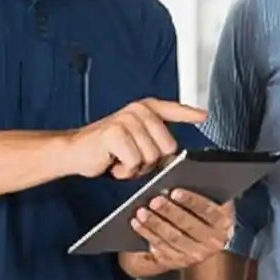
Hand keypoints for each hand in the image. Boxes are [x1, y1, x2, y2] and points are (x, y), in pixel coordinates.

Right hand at [64, 99, 206, 179]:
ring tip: (120, 159)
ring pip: (151, 157)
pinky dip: (125, 171)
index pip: (172, 109)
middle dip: (152, 161)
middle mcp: (138, 111)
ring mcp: (126, 120)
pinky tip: (113, 163)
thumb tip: (175, 155)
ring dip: (136, 168)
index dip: (189, 114)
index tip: (204, 116)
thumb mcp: (136, 141)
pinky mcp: (115, 133)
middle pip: (167, 146)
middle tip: (132, 158)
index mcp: (145, 109)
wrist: (76, 152)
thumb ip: (156, 142)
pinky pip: (134, 162)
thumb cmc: (108, 150)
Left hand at [120, 189, 233, 275]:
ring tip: (141, 211)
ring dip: (155, 224)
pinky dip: (148, 234)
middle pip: (190, 226)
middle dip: (170, 212)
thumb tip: (171, 163)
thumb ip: (193, 181)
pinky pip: (161, 248)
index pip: (209, 210)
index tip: (174, 191)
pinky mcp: (178, 262)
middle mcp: (213, 241)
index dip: (192, 200)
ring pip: (174, 238)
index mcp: (223, 220)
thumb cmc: (199, 209)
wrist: (198, 239)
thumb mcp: (204, 196)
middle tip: (154, 200)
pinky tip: (137, 223)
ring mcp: (196, 254)